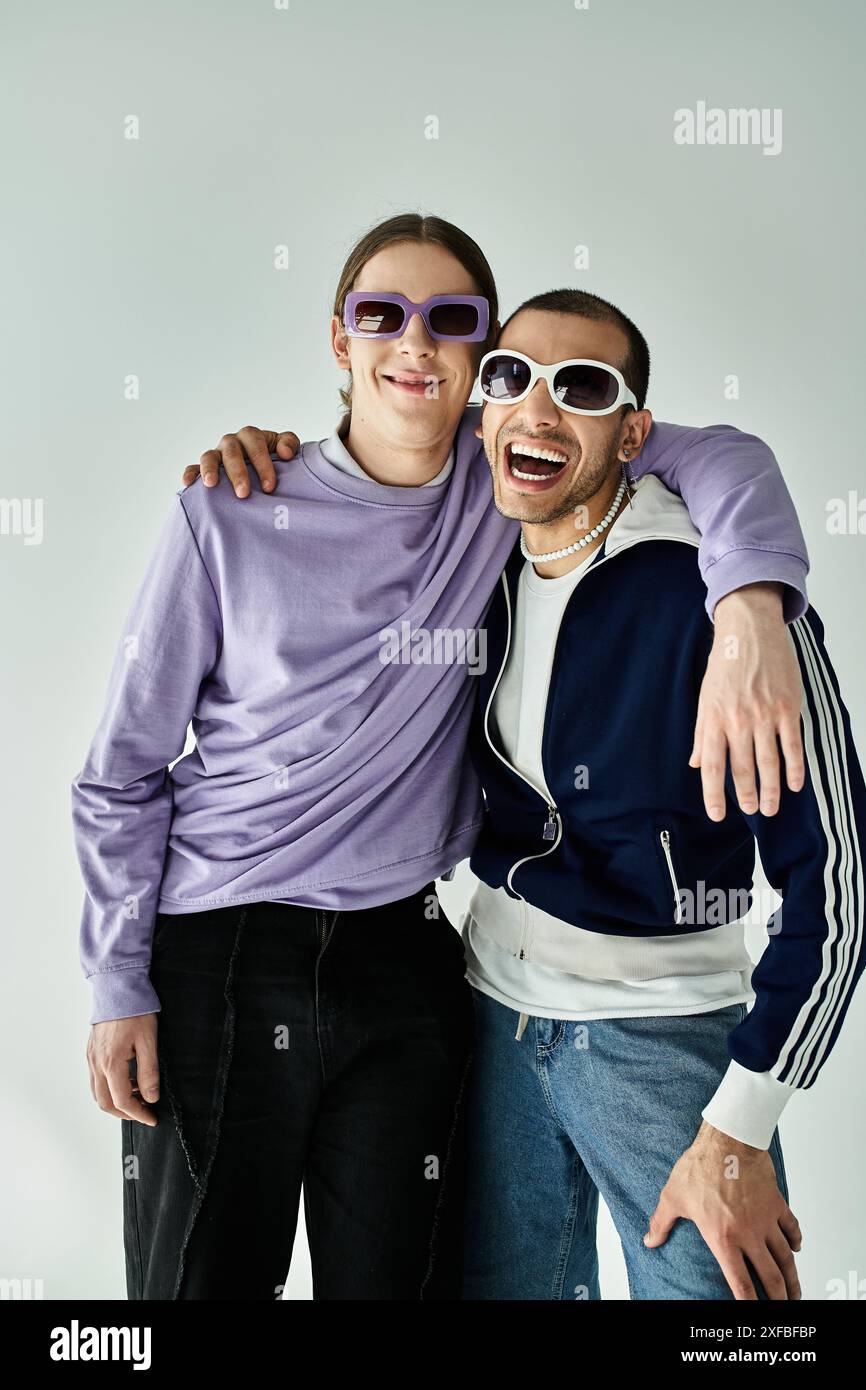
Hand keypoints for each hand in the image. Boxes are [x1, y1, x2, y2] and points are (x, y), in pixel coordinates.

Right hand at [87, 1014, 159, 1125]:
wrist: (117, 989)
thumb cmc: (135, 1012)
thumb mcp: (148, 1041)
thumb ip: (149, 1072)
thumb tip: (151, 1098)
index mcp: (111, 1063)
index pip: (122, 1101)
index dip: (138, 1114)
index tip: (152, 1118)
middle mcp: (97, 1064)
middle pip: (105, 1103)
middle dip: (125, 1113)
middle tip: (144, 1113)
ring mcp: (91, 1058)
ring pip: (97, 1094)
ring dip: (115, 1103)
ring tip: (137, 1098)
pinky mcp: (91, 1053)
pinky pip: (95, 1080)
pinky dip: (109, 1089)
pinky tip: (126, 1082)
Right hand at [181, 426, 299, 497]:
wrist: (263, 468)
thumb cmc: (275, 459)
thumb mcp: (285, 448)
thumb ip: (289, 443)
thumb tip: (285, 453)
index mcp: (251, 436)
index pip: (255, 444)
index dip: (262, 464)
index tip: (269, 487)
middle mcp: (231, 443)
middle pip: (232, 452)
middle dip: (238, 472)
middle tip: (243, 494)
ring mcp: (217, 455)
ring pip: (209, 456)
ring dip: (210, 469)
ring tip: (211, 485)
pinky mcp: (204, 468)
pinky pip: (193, 467)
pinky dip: (190, 473)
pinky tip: (187, 483)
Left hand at [644, 1120, 801, 1299]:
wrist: (728, 1140)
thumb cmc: (699, 1166)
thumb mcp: (672, 1196)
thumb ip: (661, 1222)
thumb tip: (649, 1241)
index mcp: (723, 1238)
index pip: (740, 1282)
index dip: (749, 1303)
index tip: (755, 1314)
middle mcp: (748, 1234)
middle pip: (771, 1276)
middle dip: (779, 1299)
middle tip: (784, 1309)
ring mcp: (765, 1220)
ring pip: (785, 1258)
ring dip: (792, 1278)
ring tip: (795, 1292)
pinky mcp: (776, 1203)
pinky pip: (791, 1227)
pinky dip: (795, 1240)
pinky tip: (795, 1248)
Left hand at [691, 582, 804, 819]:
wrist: (749, 631)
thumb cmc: (725, 665)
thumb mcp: (705, 698)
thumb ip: (702, 734)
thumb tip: (697, 764)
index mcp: (714, 719)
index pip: (712, 767)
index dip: (713, 795)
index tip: (717, 815)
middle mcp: (738, 720)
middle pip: (742, 769)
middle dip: (747, 796)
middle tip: (753, 811)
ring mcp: (764, 715)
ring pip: (768, 762)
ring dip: (771, 789)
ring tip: (770, 808)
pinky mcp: (787, 708)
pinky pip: (792, 746)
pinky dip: (794, 769)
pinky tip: (794, 785)